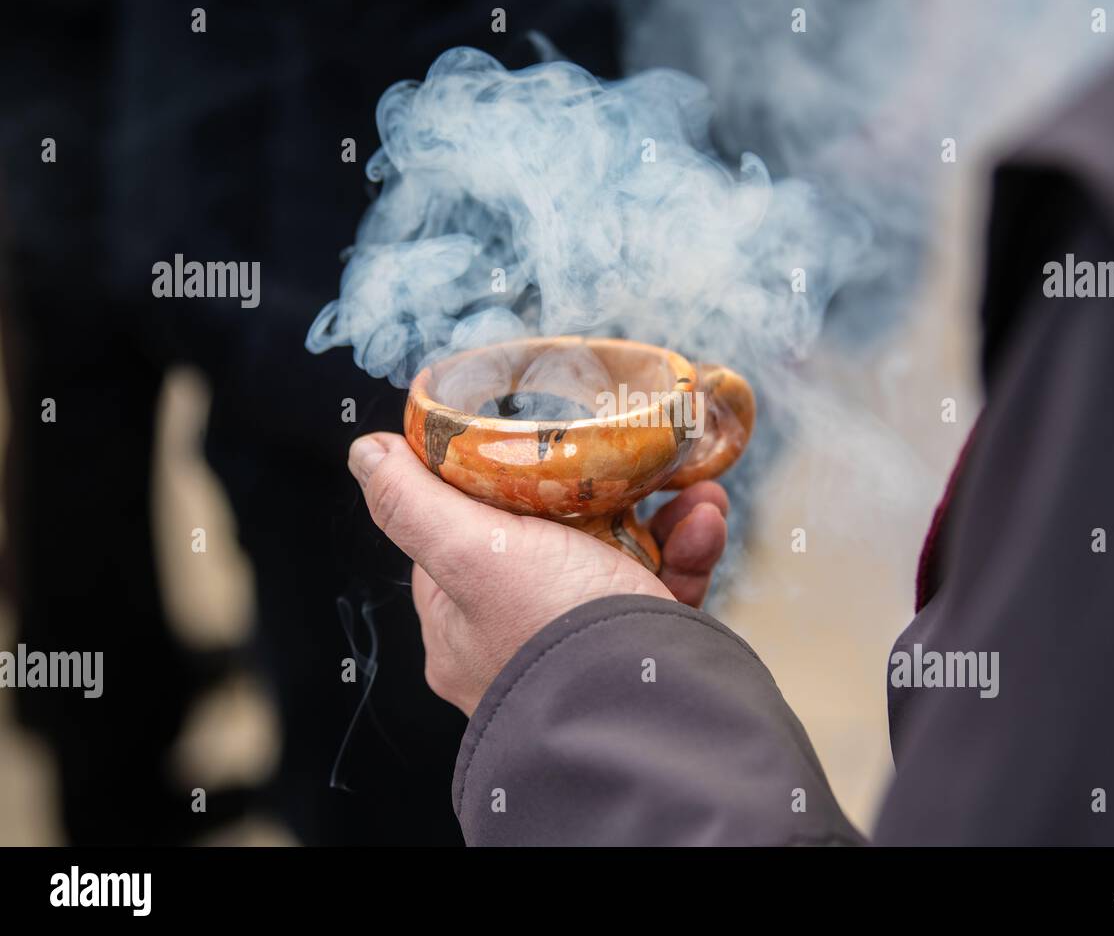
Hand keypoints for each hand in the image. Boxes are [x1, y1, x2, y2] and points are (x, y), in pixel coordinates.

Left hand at [348, 432, 728, 714]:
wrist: (652, 711)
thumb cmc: (553, 630)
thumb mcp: (473, 552)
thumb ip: (414, 503)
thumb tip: (365, 453)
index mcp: (462, 623)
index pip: (460, 533)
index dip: (491, 481)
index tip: (531, 441)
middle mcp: (518, 638)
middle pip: (552, 539)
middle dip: (605, 491)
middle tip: (634, 457)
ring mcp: (584, 645)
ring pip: (621, 558)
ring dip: (664, 516)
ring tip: (696, 492)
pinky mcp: (644, 648)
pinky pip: (664, 588)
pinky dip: (690, 551)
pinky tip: (708, 521)